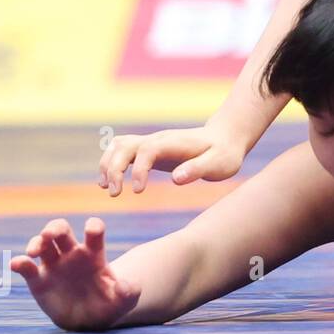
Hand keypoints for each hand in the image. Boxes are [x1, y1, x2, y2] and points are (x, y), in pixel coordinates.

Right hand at [9, 218, 140, 331]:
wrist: (90, 322)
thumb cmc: (110, 305)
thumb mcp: (125, 300)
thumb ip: (129, 291)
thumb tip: (123, 285)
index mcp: (94, 254)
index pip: (94, 232)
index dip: (93, 226)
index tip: (92, 229)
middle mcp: (72, 255)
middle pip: (61, 230)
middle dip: (55, 228)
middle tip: (51, 234)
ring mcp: (54, 265)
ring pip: (41, 244)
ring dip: (36, 242)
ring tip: (34, 251)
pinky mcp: (39, 281)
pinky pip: (26, 267)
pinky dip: (20, 263)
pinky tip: (18, 264)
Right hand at [98, 121, 245, 195]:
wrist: (226, 139)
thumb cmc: (224, 154)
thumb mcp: (219, 165)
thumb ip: (198, 170)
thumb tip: (176, 178)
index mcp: (174, 143)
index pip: (147, 150)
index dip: (138, 169)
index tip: (138, 191)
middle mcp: (159, 139)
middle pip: (125, 145)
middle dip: (114, 168)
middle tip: (115, 193)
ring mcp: (152, 142)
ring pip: (119, 146)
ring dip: (108, 165)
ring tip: (108, 189)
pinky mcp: (149, 149)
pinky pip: (122, 150)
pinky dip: (110, 163)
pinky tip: (108, 182)